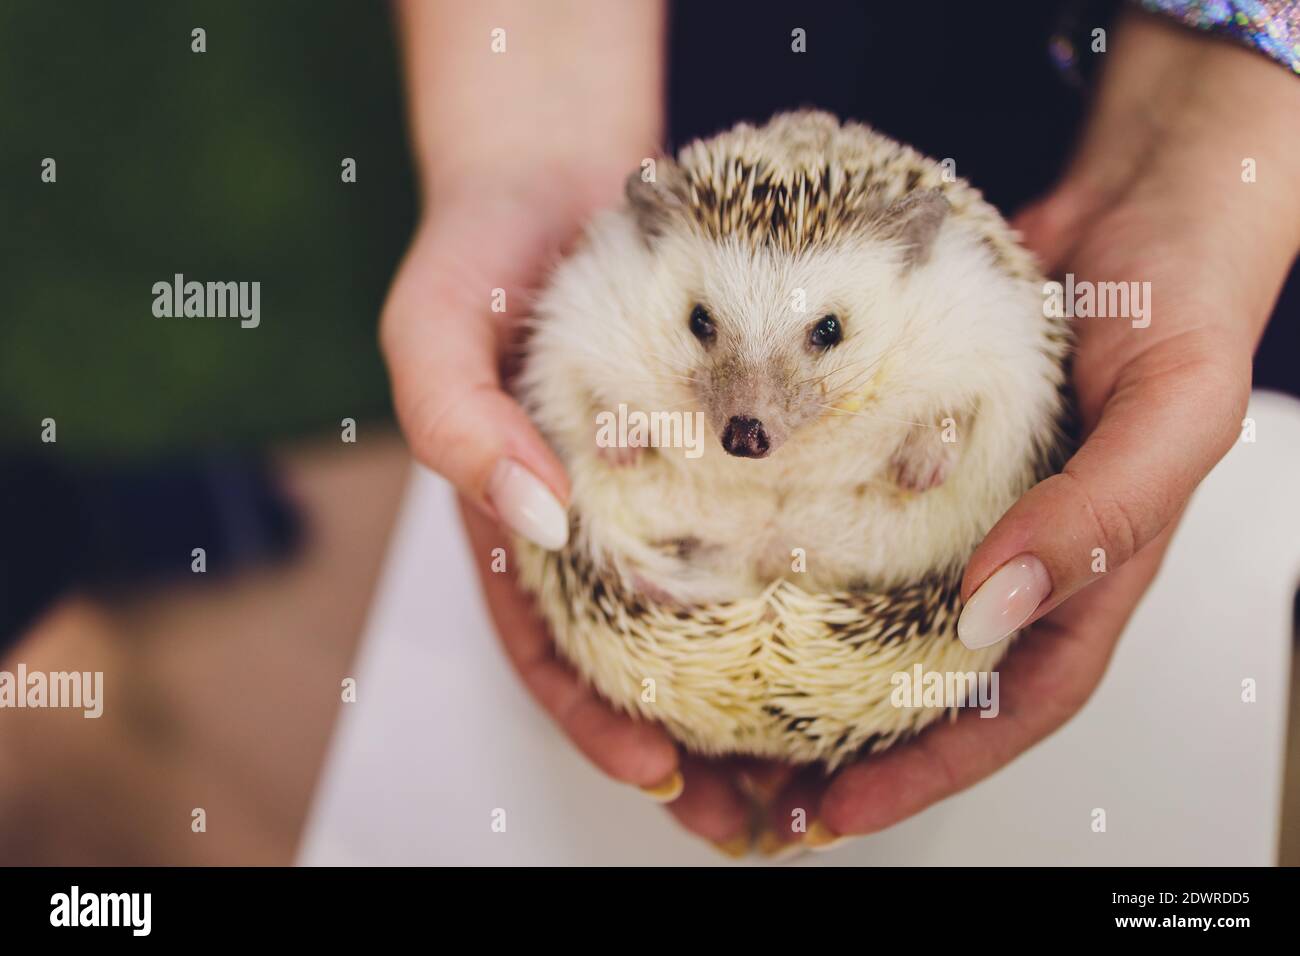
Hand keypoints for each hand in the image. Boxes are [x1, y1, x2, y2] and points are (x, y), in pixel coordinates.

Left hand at [757, 10, 1299, 850]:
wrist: (1138, 202)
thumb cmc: (1181, 305)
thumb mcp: (1171, 412)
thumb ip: (1102, 512)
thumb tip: (1002, 604)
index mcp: (1080, 575)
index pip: (1006, 706)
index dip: (928, 769)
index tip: (839, 809)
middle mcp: (1006, 550)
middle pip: (923, 674)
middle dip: (844, 737)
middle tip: (751, 774)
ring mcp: (952, 502)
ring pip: (871, 599)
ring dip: (801, 653)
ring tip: (715, 694)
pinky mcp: (905, 446)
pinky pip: (845, 509)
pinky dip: (793, 543)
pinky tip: (725, 556)